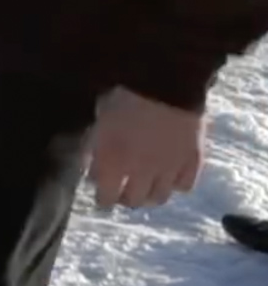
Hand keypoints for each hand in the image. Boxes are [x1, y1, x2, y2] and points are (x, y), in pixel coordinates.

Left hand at [85, 87, 206, 209]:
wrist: (166, 83)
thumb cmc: (124, 95)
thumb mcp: (99, 119)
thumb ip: (95, 145)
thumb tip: (93, 163)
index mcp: (112, 162)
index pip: (105, 198)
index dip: (102, 198)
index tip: (101, 193)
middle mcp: (140, 173)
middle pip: (133, 201)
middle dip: (125, 198)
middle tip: (122, 190)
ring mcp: (169, 169)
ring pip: (159, 197)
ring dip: (150, 195)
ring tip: (145, 187)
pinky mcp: (192, 161)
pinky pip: (185, 185)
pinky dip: (176, 184)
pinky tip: (171, 176)